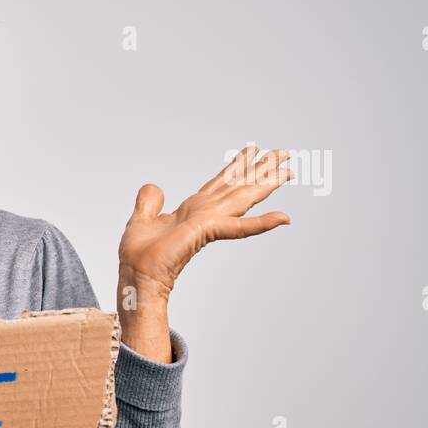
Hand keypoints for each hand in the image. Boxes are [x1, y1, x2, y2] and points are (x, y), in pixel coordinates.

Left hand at [119, 145, 293, 297]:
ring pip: (245, 197)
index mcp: (192, 210)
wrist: (137, 276)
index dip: (236, 167)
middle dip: (262, 168)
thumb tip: (154, 187)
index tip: (252, 150)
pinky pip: (239, 227)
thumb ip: (149, 202)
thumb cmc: (138, 257)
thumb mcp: (141, 220)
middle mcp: (206, 213)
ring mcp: (209, 222)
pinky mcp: (208, 232)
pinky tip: (283, 217)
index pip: (220, 183)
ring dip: (267, 183)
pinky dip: (261, 223)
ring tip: (289, 168)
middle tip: (285, 152)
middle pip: (239, 185)